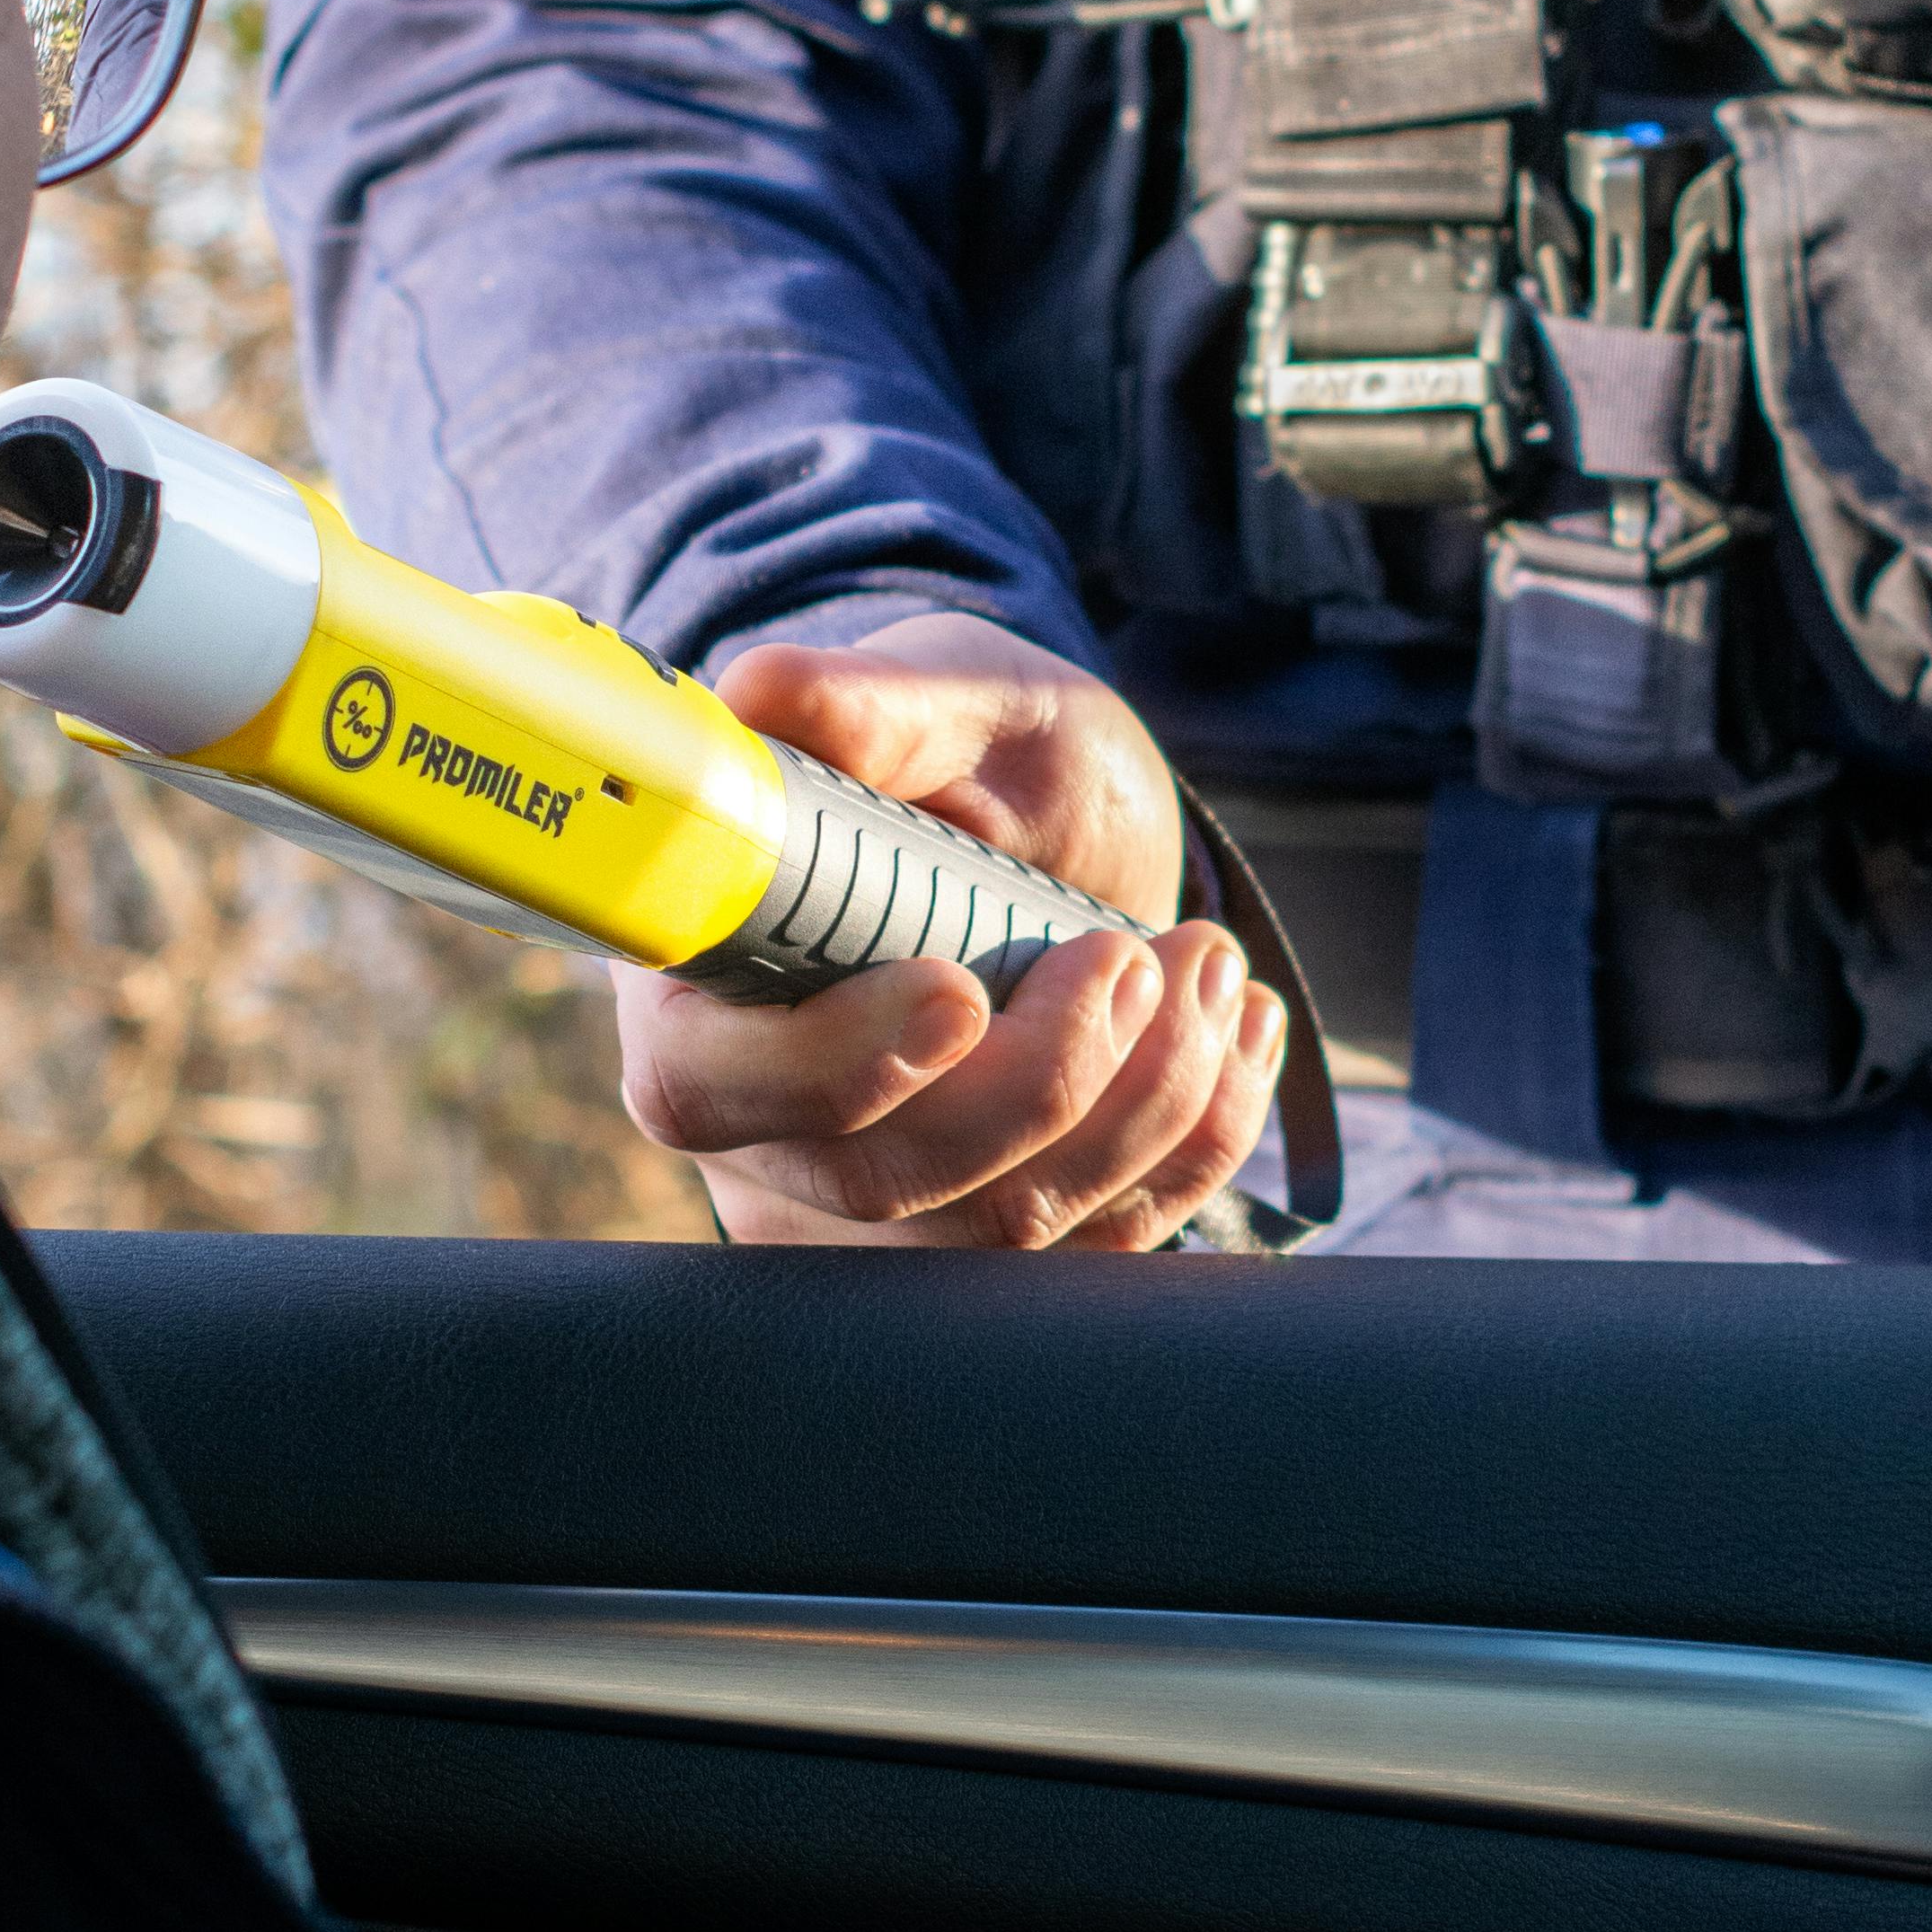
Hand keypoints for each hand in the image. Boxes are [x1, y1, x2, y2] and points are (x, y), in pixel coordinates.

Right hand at [613, 616, 1284, 1251]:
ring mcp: (880, 1204)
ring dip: (1143, 1100)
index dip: (835, 1062)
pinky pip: (1098, 1242)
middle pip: (885, 1178)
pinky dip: (1197, 1140)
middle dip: (1045, 1077)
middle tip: (1134, 954)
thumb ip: (864, 707)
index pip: (710, 1085)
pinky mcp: (996, 1234)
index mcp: (698, 992)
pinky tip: (1233, 1030)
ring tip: (1205, 964)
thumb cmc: (967, 756)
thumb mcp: (940, 700)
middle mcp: (768, 1128)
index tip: (961, 989)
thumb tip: (765, 689)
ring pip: (1005, 1225)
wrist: (1054, 825)